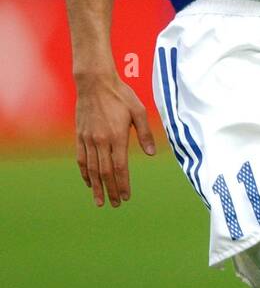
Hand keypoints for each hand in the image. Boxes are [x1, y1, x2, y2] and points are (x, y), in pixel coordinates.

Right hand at [75, 72, 155, 206]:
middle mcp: (101, 141)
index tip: (126, 197)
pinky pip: (81, 159)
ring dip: (96, 187)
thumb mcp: (139, 111)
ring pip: (92, 169)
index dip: (123, 184)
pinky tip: (89, 182)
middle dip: (111, 191)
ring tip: (100, 201)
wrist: (94, 82)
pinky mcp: (80, 136)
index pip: (120, 167)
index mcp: (117, 136)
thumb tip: (151, 154)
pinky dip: (85, 173)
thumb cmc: (120, 95)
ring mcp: (88, 139)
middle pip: (105, 172)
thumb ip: (145, 133)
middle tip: (116, 204)